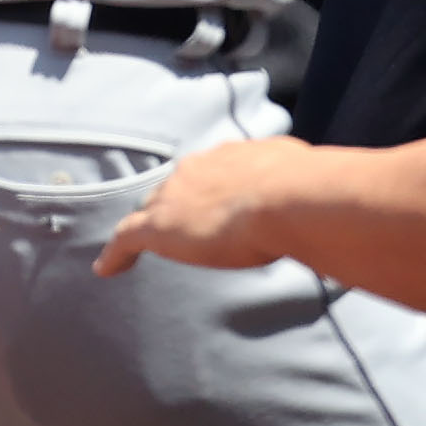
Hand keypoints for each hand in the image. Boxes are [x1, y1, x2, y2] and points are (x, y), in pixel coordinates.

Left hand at [96, 139, 309, 276]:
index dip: (205, 189)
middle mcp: (196, 168)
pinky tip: (106, 269)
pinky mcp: (158, 227)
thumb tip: (319, 189)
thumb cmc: (301, 186)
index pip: (208, 173)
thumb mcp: (298, 174)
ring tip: (142, 246)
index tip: (209, 201)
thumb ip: (295, 183)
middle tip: (180, 226)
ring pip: (153, 211)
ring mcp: (174, 197)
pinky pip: (127, 239)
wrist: (285, 196)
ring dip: (152, 226)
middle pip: (175, 189)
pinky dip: (115, 254)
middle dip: (176, 204)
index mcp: (229, 157)